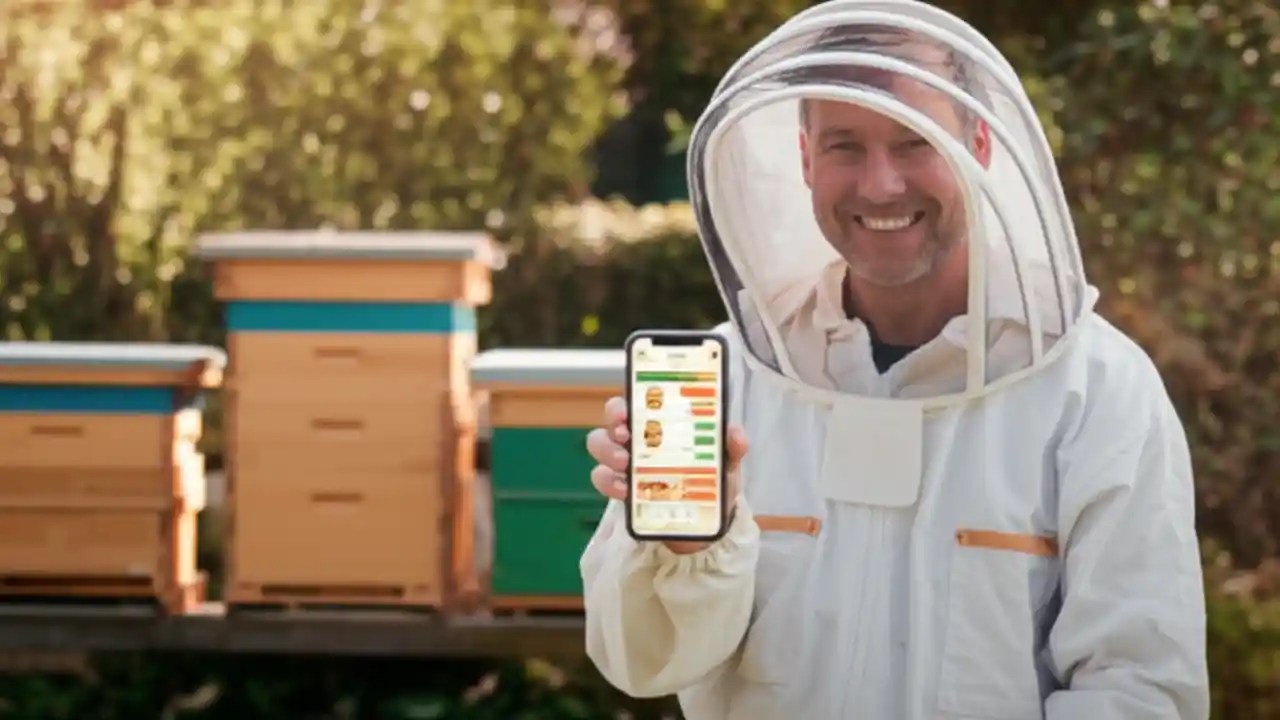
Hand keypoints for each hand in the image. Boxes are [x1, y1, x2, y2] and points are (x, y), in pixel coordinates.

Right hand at [586, 395, 748, 553]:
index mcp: (660, 424)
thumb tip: (735, 434)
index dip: (626, 401)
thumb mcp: (726, 462)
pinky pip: (603, 480)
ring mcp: (625, 464)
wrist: (708, 521)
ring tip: (624, 465)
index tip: (628, 409)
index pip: (635, 402)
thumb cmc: (712, 480)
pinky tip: (624, 491)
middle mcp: (637, 439)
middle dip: (613, 425)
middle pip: (611, 422)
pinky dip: (609, 483)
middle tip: (625, 435)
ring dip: (607, 452)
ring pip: (600, 446)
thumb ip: (731, 446)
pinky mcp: (621, 490)